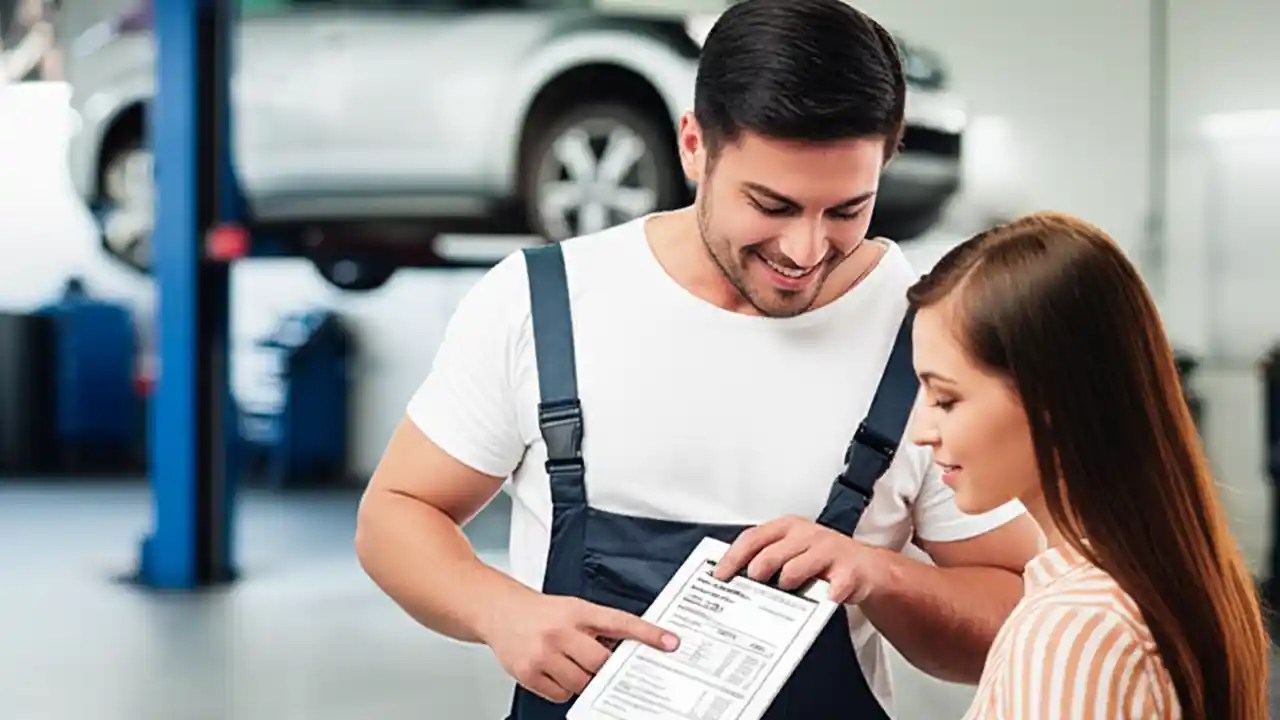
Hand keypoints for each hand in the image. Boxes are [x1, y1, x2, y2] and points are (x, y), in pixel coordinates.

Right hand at [482, 591, 679, 703]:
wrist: (499, 611)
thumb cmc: (540, 612)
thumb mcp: (573, 609)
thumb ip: (598, 626)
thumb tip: (628, 649)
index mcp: (577, 611)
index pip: (620, 621)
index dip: (648, 633)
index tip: (670, 642)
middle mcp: (561, 631)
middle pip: (601, 662)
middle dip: (604, 667)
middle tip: (598, 663)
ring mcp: (544, 654)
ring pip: (582, 683)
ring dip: (582, 679)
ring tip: (569, 663)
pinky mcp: (529, 673)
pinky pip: (561, 695)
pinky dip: (564, 689)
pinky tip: (555, 672)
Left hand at [712, 516, 889, 603]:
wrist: (868, 568)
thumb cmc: (824, 560)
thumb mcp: (793, 550)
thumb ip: (767, 557)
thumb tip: (732, 576)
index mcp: (788, 528)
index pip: (753, 538)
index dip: (733, 558)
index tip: (719, 575)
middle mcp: (807, 536)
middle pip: (769, 554)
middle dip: (756, 571)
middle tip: (752, 584)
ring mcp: (829, 552)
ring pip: (794, 570)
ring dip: (786, 585)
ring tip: (789, 590)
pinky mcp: (849, 572)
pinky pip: (831, 589)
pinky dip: (824, 598)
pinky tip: (823, 600)